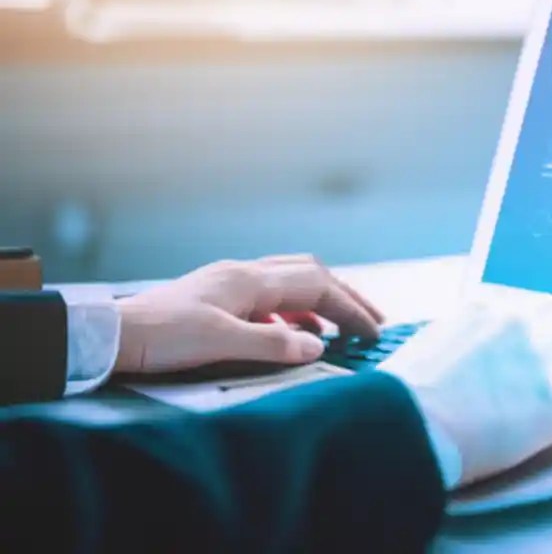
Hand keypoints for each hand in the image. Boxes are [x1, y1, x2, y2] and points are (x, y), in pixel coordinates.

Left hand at [114, 254, 382, 373]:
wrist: (110, 336)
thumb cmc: (163, 338)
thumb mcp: (220, 343)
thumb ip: (273, 344)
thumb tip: (319, 345)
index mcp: (249, 280)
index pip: (317, 286)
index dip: (350, 308)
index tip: (374, 332)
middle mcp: (243, 274)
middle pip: (310, 273)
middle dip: (345, 295)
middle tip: (371, 321)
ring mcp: (229, 283)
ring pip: (291, 280)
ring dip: (321, 301)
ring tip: (340, 328)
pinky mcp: (218, 298)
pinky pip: (271, 297)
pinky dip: (294, 312)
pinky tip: (294, 333)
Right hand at [379, 304, 551, 487]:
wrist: (401, 429)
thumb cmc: (398, 399)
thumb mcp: (425, 345)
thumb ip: (455, 339)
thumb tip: (462, 351)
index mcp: (483, 311)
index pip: (525, 310)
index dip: (531, 335)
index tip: (529, 351)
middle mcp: (517, 327)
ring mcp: (539, 364)